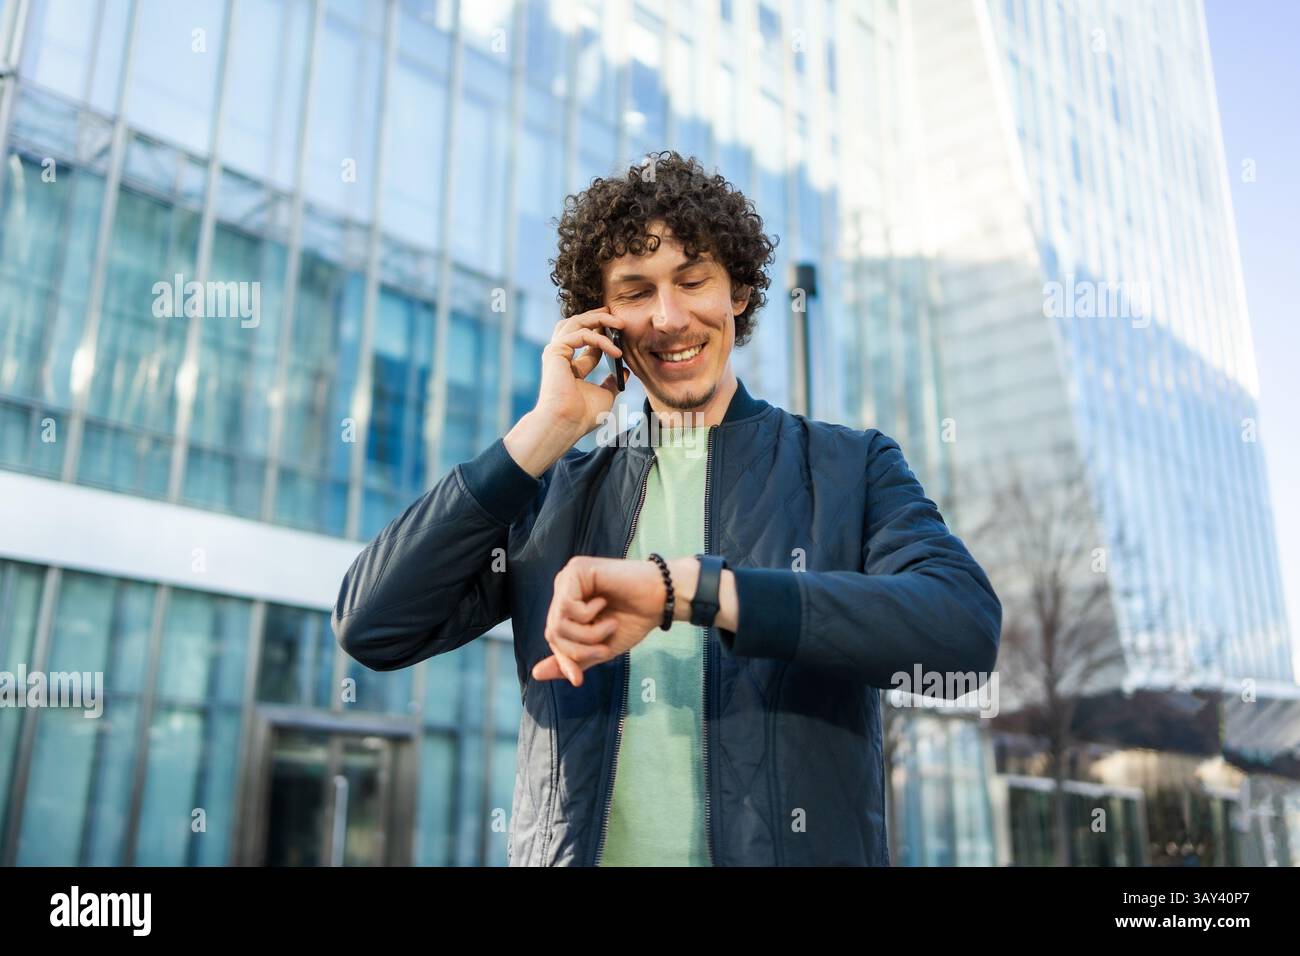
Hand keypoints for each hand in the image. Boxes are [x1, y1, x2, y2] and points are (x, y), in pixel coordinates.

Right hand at [503, 308, 631, 477]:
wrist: (566, 424)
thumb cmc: (582, 416)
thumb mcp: (605, 396)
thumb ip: (613, 382)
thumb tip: (624, 371)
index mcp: (571, 366)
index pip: (587, 341)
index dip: (606, 335)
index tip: (624, 335)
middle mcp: (562, 356)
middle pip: (578, 324)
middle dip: (598, 317)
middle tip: (618, 318)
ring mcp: (556, 352)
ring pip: (576, 322)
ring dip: (598, 318)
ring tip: (619, 323)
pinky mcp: (555, 351)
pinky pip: (580, 334)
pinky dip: (600, 339)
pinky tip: (615, 351)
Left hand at [532, 556, 669, 686]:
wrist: (660, 601)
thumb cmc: (634, 620)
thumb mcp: (599, 648)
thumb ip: (571, 659)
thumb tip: (535, 674)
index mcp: (568, 604)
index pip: (554, 638)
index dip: (565, 660)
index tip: (579, 679)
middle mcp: (564, 589)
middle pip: (553, 632)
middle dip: (579, 650)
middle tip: (604, 650)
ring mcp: (568, 578)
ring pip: (558, 622)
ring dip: (587, 635)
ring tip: (609, 626)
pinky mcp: (576, 570)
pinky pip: (567, 606)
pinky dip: (588, 615)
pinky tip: (604, 603)